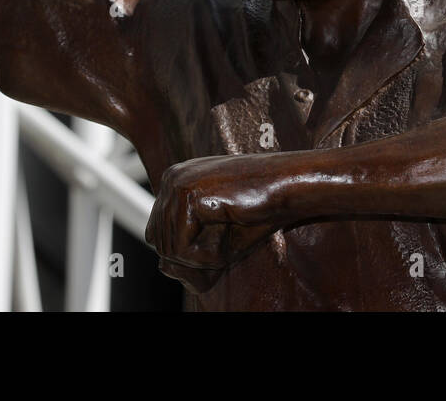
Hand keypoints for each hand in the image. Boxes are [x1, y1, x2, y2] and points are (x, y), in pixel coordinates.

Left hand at [145, 155, 285, 293]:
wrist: (288, 187)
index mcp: (174, 181)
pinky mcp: (187, 195)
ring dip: (206, 256)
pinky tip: (231, 228)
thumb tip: (163, 268)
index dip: (187, 252)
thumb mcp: (215, 237)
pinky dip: (210, 254)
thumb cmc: (258, 211)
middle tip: (228, 238)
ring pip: (170, 250)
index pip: (157, 235)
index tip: (220, 242)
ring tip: (232, 229)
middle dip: (194, 256)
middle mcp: (170, 178)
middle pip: (160, 244)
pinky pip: (182, 250)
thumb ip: (186, 252)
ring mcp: (176, 184)